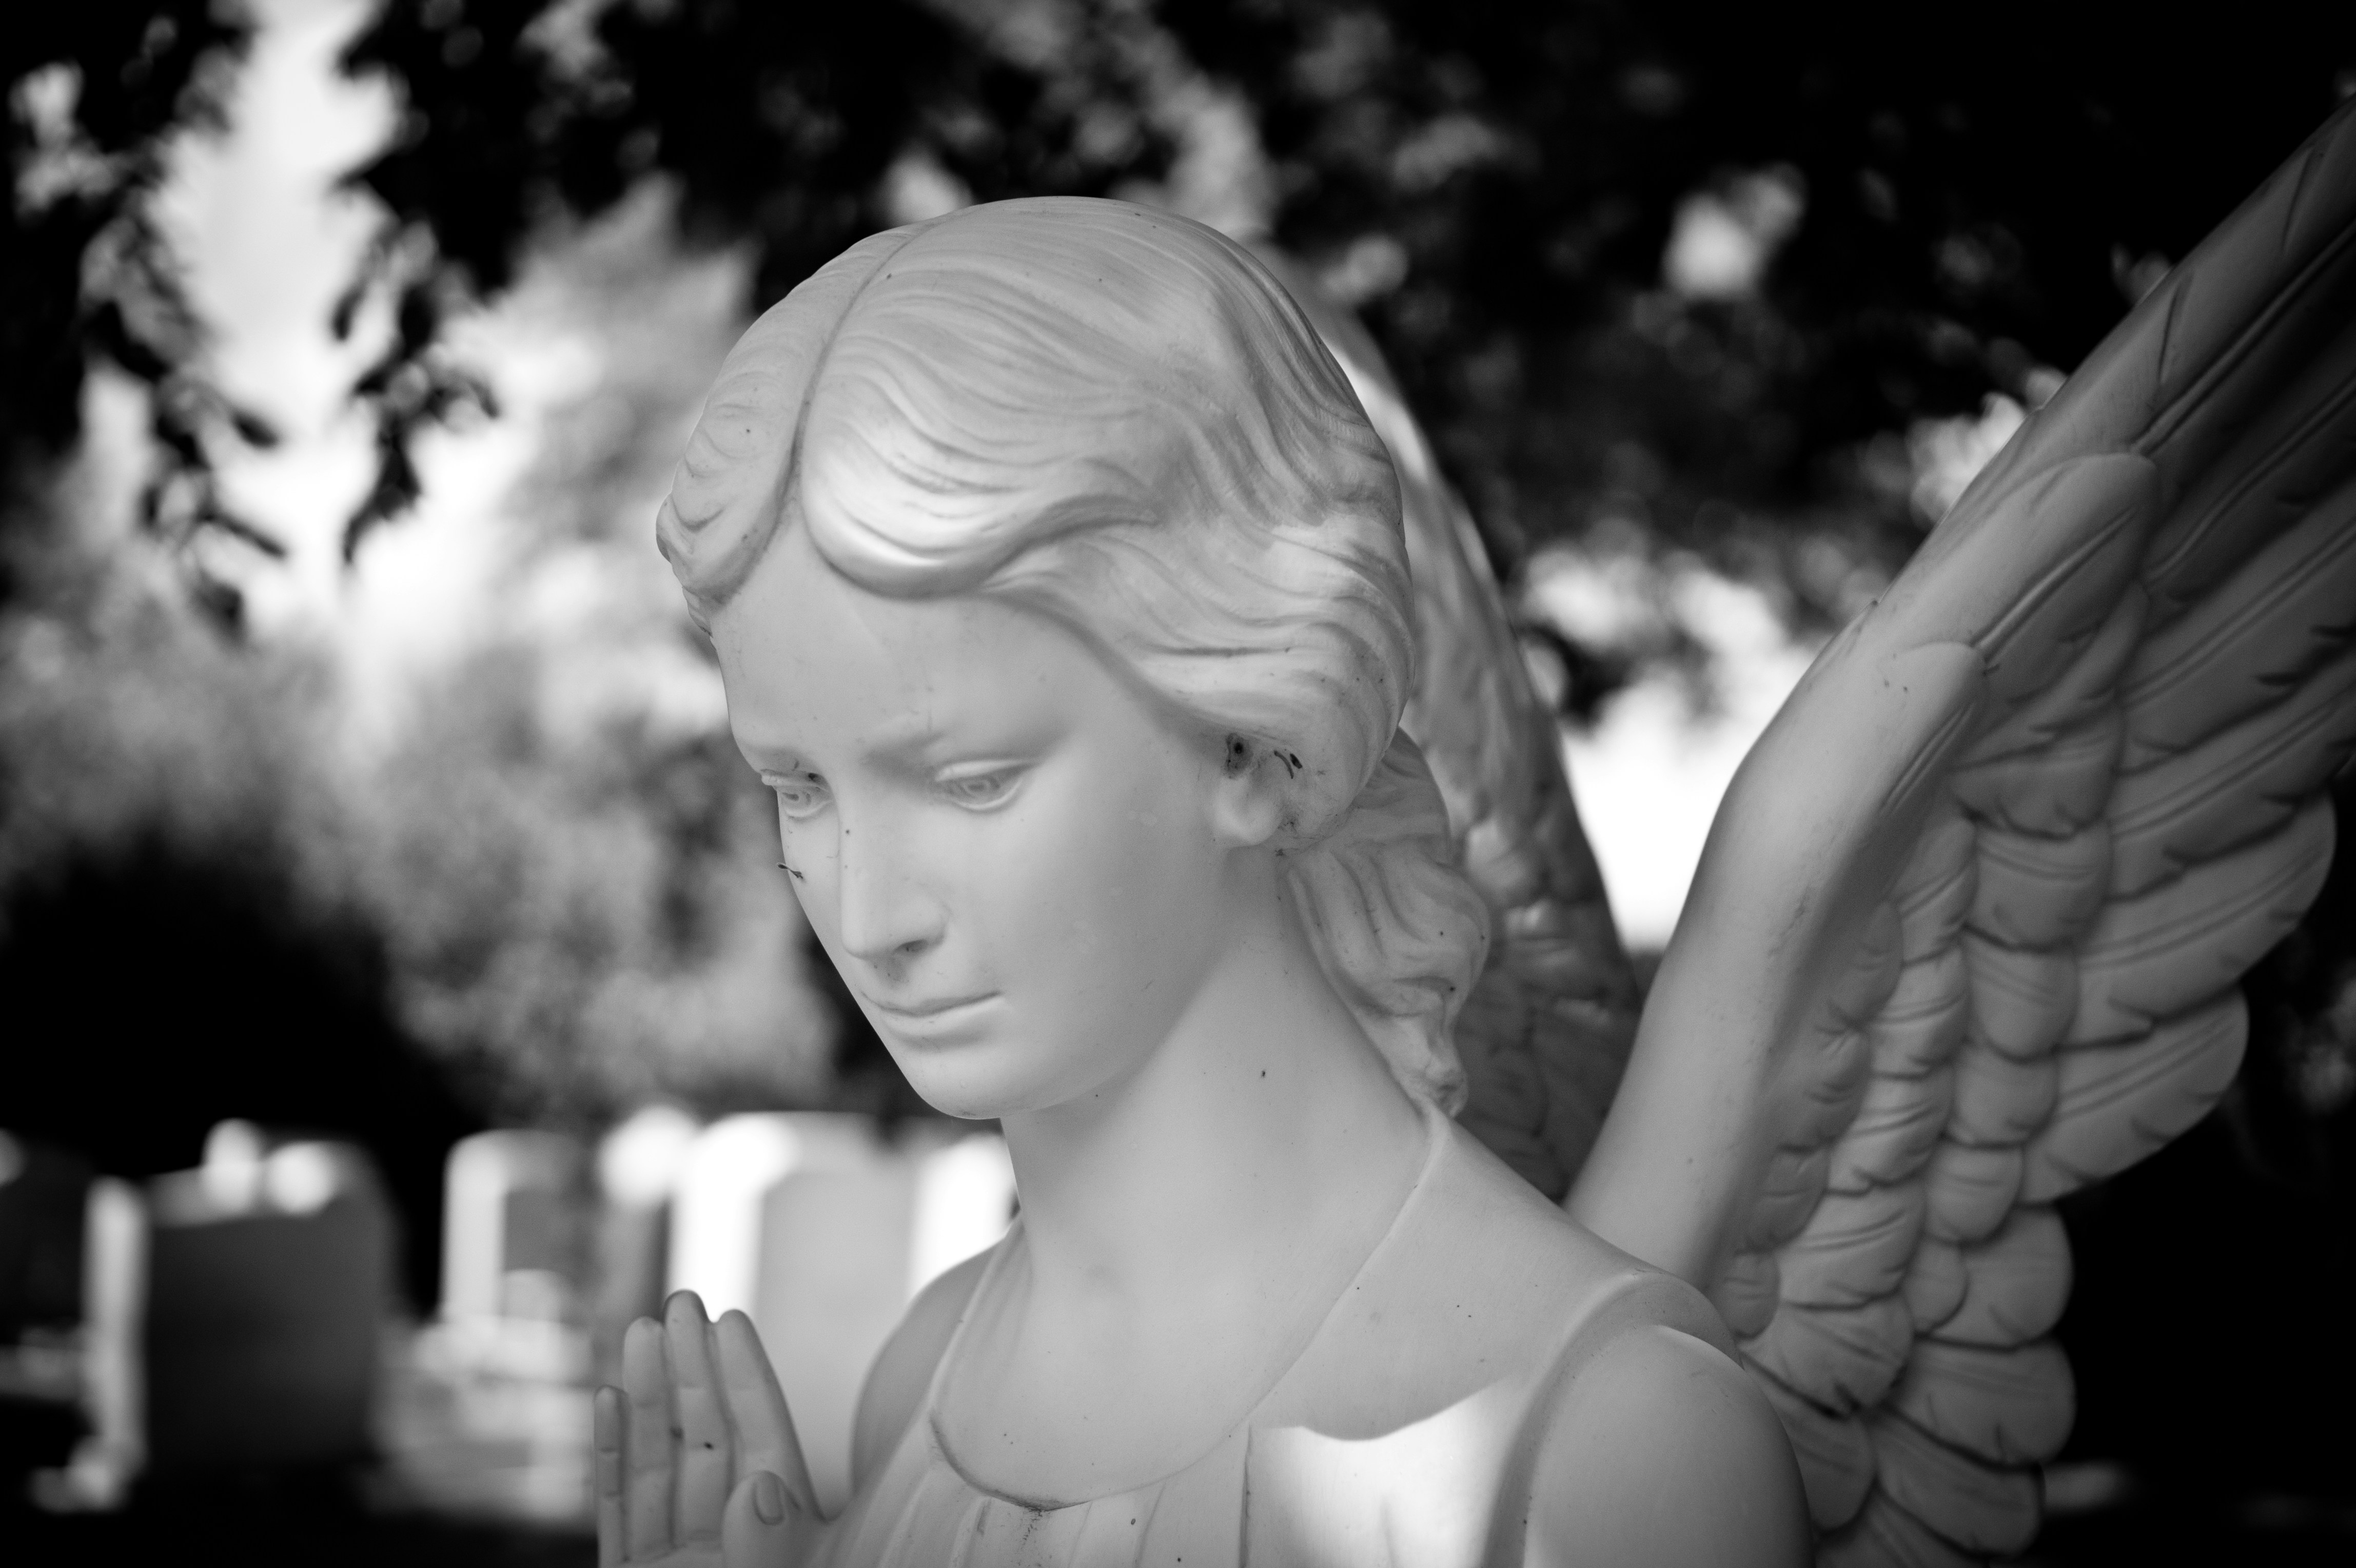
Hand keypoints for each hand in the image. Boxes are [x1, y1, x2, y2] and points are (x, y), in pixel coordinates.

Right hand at [596, 1291, 821, 1567]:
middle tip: (681, 1302)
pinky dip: (611, 1456)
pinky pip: (618, 1511)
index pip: (766, 1444)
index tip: (730, 1318)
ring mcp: (677, 1561)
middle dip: (695, 1369)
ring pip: (658, 1465)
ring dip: (648, 1395)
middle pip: (710, 1442)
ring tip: (641, 1330)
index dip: (748, 1380)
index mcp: (780, 1543)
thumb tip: (762, 1484)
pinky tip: (608, 1398)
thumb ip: (771, 1545)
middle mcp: (727, 1544)